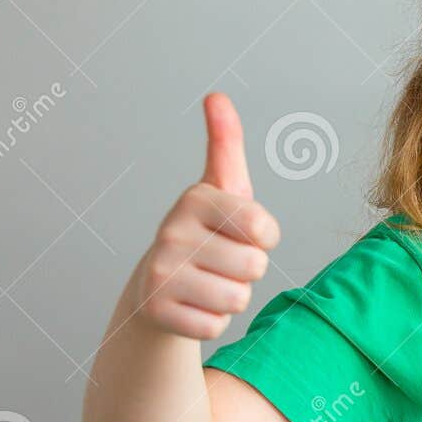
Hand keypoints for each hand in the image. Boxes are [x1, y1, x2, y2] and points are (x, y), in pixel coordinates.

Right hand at [134, 93, 279, 340]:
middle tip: (220, 262)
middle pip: (256, 267)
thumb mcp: (222, 188)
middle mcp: (171, 232)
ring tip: (206, 282)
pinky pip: (216, 326)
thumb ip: (225, 143)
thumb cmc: (205, 233)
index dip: (263, 239)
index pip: (266, 230)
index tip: (238, 233)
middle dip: (247, 270)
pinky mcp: (156, 312)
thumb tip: (216, 95)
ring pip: (238, 299)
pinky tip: (191, 305)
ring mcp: (160, 273)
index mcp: (195, 199)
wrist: (156, 286)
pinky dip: (211, 321)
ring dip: (231, 297)